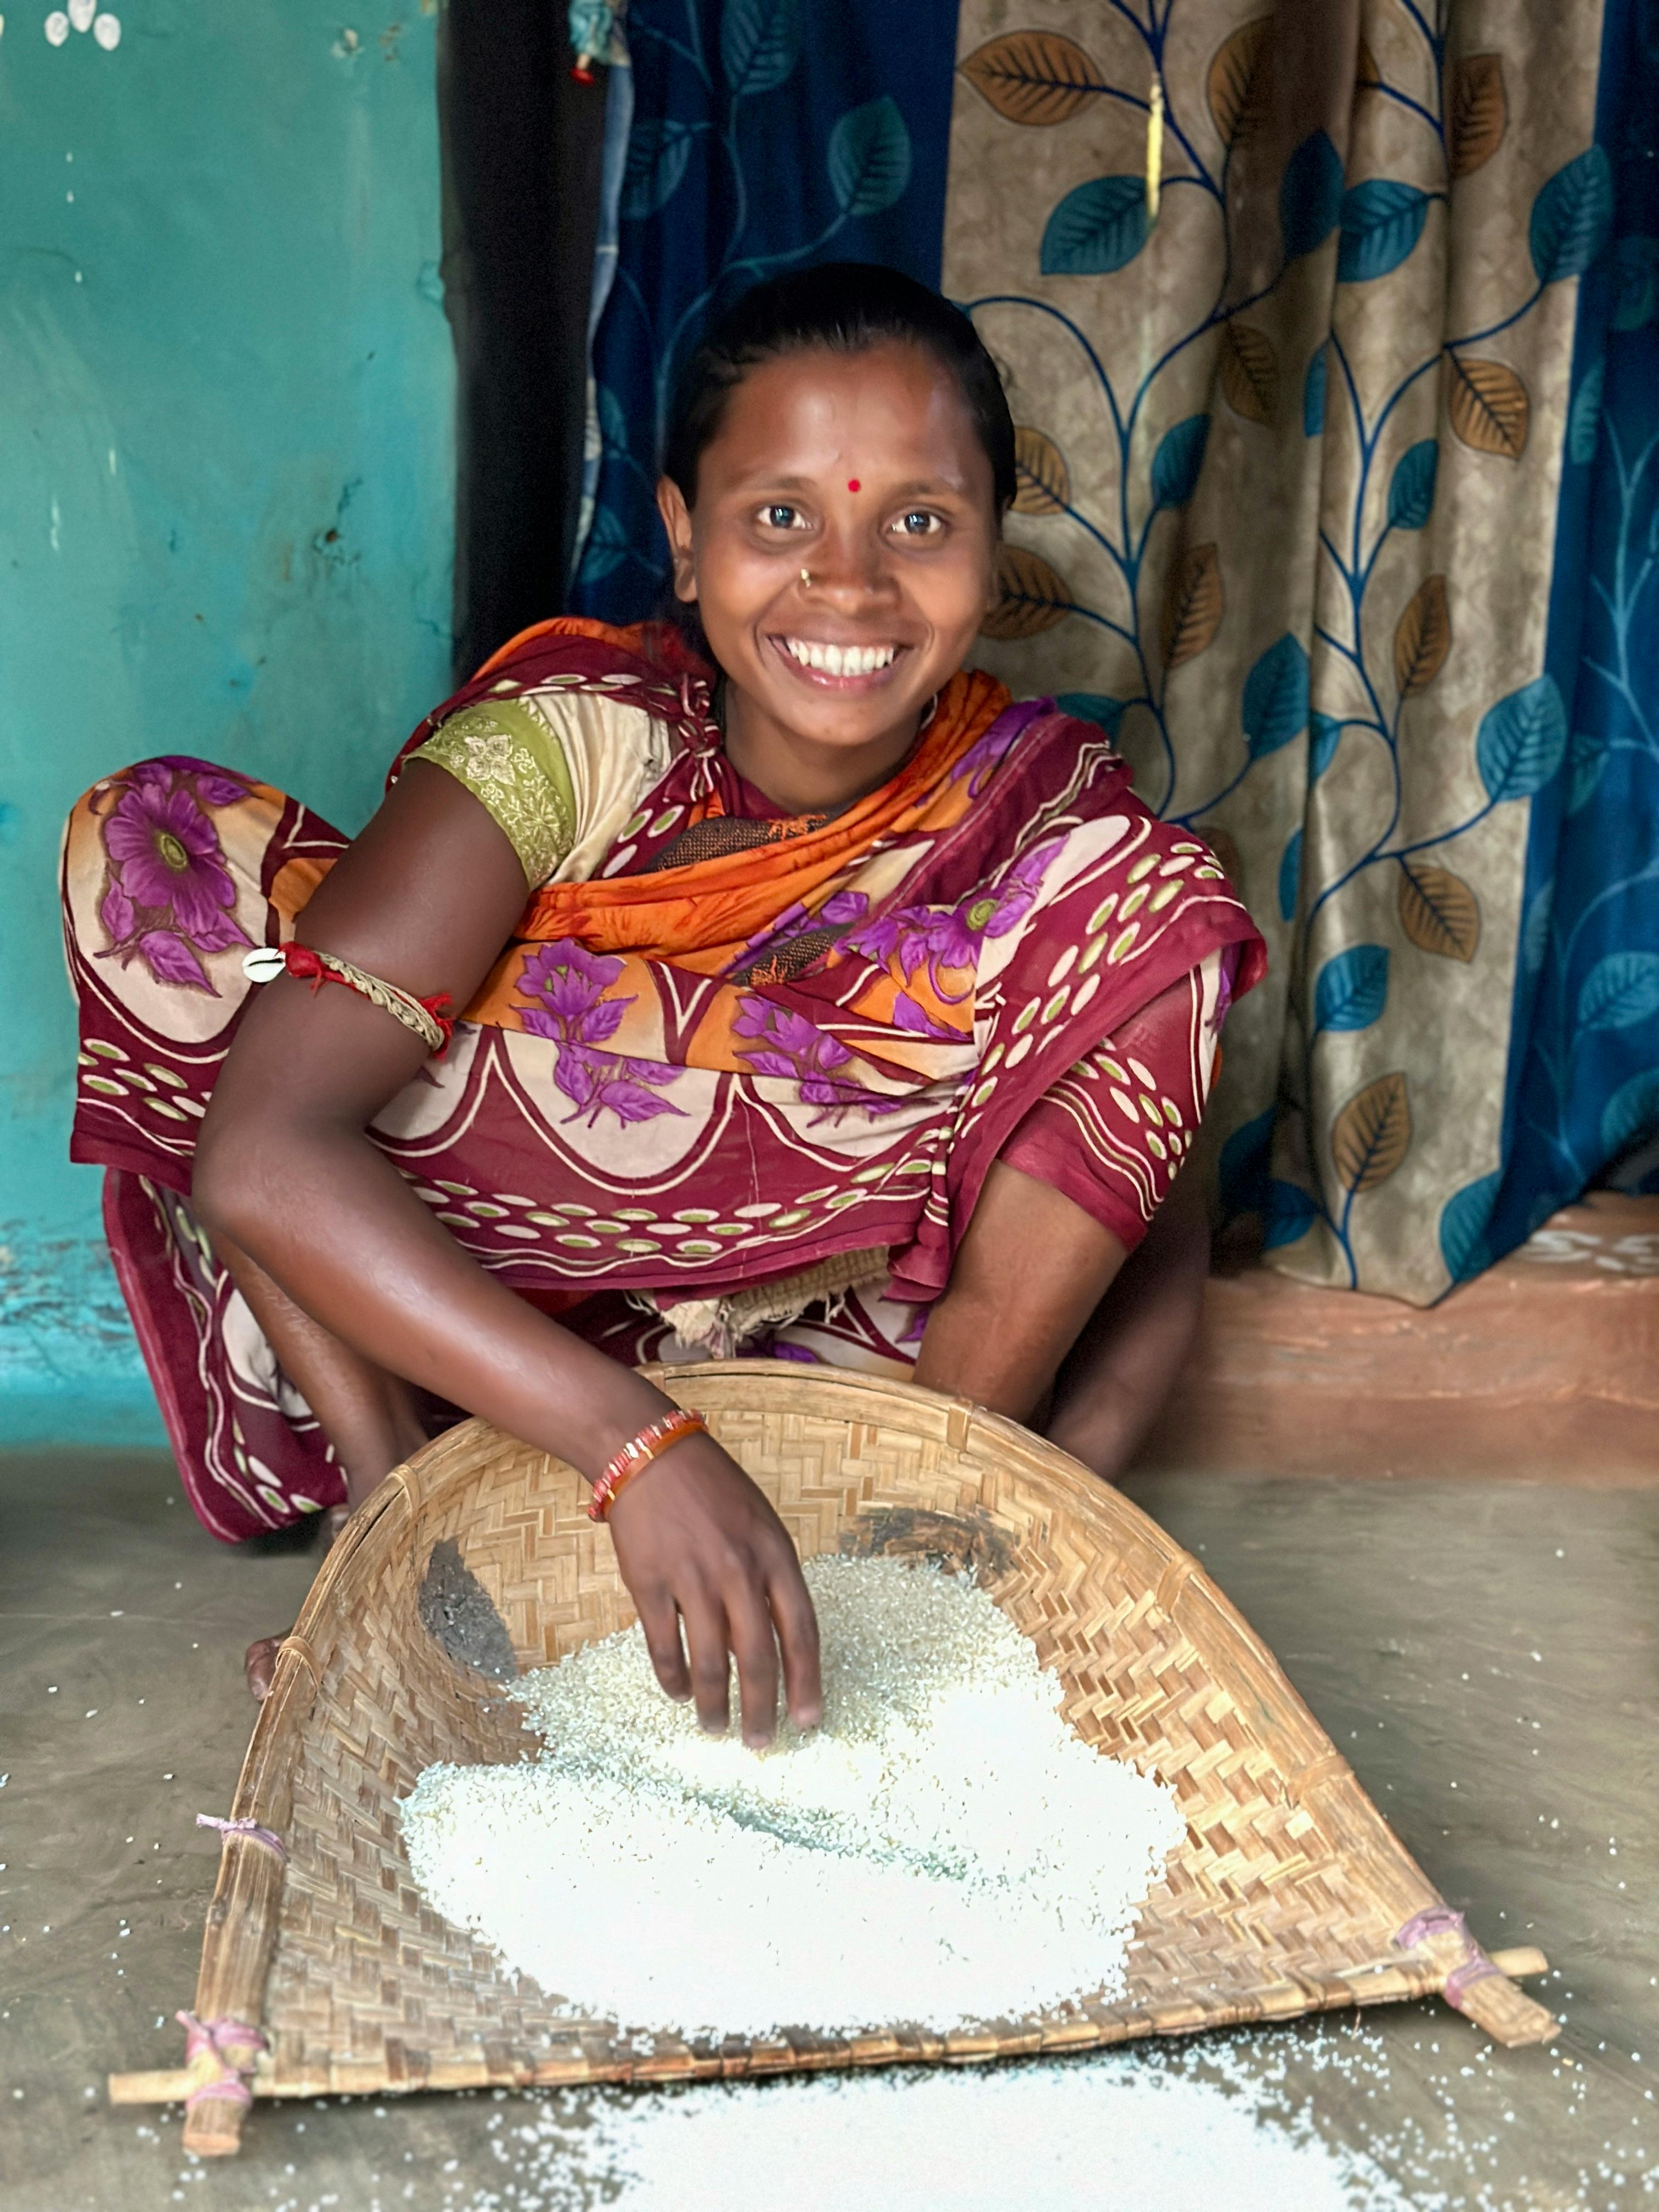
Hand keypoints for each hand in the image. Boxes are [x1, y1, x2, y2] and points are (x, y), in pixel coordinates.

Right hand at [605, 1430, 821, 1746]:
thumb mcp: (762, 1524)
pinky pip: (665, 1646)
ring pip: (711, 1662)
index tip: (808, 1721)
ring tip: (716, 1729)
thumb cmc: (714, 1490)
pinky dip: (674, 1679)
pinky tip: (680, 1694)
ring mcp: (692, 1578)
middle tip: (761, 1743)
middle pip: (758, 1658)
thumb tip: (782, 1643)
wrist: (650, 1455)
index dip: (807, 1682)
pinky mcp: (649, 1583)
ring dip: (715, 1705)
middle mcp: (738, 1570)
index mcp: (775, 1555)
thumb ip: (773, 1579)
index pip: (801, 1631)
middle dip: (761, 1709)